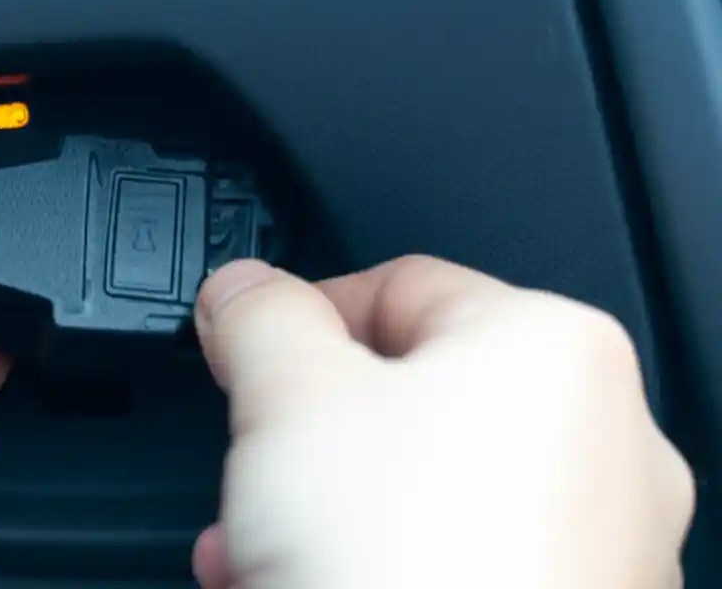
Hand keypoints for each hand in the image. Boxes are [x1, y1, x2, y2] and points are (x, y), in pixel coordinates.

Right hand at [191, 257, 692, 588]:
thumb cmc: (405, 572)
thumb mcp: (288, 400)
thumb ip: (257, 317)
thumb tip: (242, 289)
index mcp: (552, 350)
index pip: (398, 286)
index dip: (298, 318)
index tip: (242, 355)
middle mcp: (602, 441)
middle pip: (406, 402)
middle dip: (300, 442)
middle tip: (248, 475)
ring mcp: (599, 544)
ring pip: (422, 492)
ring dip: (320, 513)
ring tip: (253, 554)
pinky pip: (451, 561)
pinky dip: (372, 567)